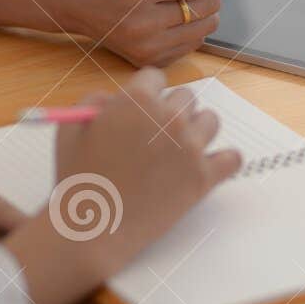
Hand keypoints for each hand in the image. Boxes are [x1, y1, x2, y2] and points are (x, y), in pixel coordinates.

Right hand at [0, 68, 242, 303]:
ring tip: (179, 150)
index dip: (145, 93)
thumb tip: (115, 97)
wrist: (93, 226)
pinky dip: (224, 161)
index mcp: (138, 100)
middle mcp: (169, 118)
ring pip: (211, 122)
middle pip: (187, 98)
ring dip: (197, 130)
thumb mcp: (72, 127)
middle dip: (171, 111)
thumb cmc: (78, 177)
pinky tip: (208, 166)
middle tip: (156, 135)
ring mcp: (191, 148)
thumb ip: (95, 100)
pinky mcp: (204, 178)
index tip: (141, 110)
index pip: (156, 78)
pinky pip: (232, 158)